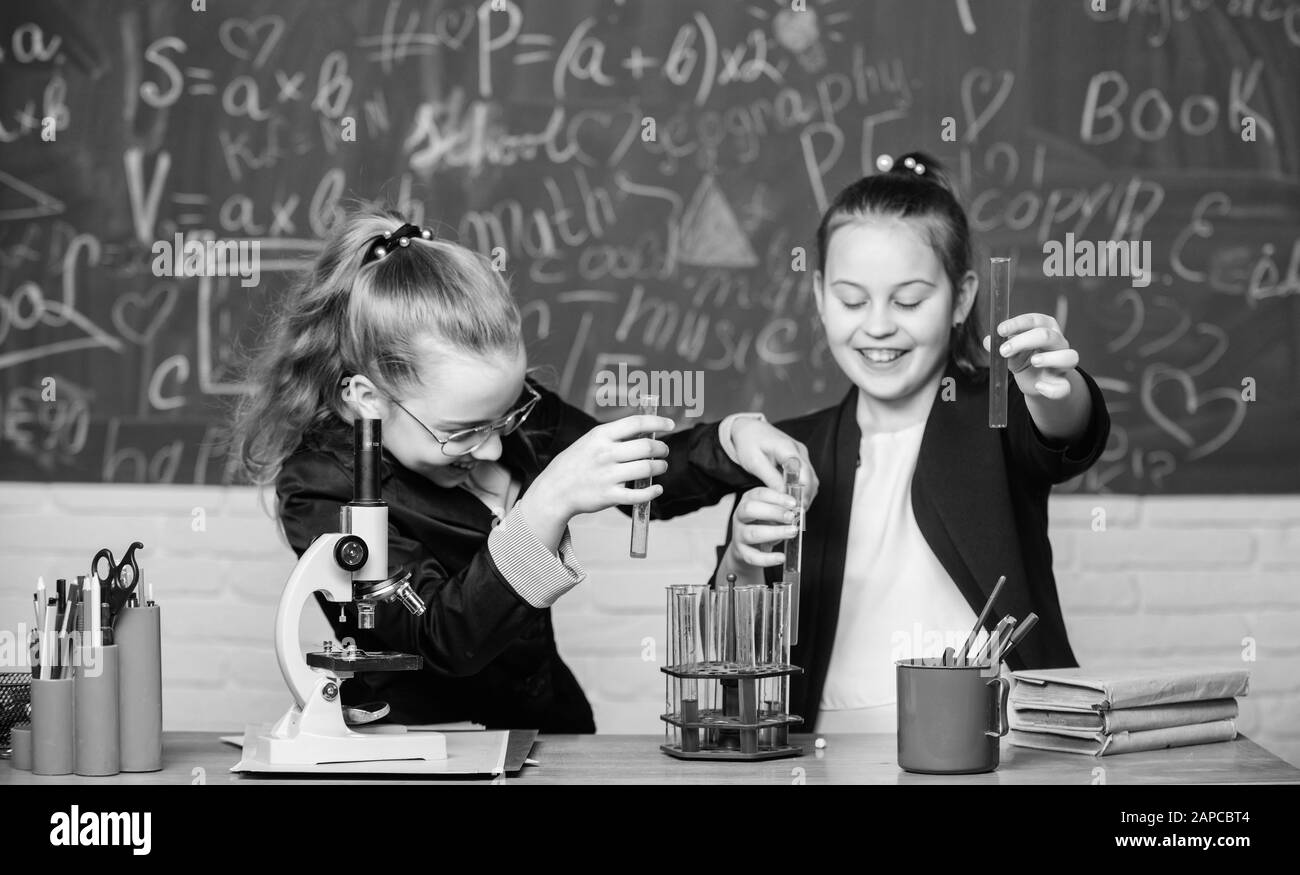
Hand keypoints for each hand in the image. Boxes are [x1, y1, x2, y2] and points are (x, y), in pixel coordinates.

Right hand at [527, 414, 673, 520]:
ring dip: (660, 467)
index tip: (670, 424)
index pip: (636, 423)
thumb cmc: (576, 463)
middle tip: (664, 450)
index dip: (657, 422)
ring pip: (647, 469)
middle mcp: (605, 454)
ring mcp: (607, 476)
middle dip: (662, 448)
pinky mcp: (609, 496)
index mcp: (600, 435)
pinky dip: (653, 491)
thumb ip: (615, 435)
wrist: (554, 490)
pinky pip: (639, 495)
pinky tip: (656, 489)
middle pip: (646, 446)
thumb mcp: (590, 441)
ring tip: (660, 467)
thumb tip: (646, 430)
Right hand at [724, 487, 800, 573]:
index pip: (760, 494)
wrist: (748, 547)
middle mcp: (740, 515)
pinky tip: (781, 557)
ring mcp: (739, 534)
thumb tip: (801, 501)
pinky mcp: (741, 552)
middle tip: (791, 517)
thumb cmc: (764, 523)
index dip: (777, 497)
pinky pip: (753, 557)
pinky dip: (768, 558)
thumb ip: (784, 503)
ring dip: (775, 532)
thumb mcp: (774, 509)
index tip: (793, 503)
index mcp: (749, 500)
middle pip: (750, 509)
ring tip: (792, 532)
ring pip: (752, 533)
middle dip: (773, 512)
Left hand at [729, 417, 818, 505]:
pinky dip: (803, 490)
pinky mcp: (800, 459)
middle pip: (810, 477)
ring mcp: (801, 454)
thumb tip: (783, 495)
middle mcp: (798, 450)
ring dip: (806, 495)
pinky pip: (807, 477)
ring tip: (795, 511)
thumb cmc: (749, 443)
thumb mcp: (754, 462)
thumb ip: (770, 478)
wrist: (748, 429)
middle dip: (805, 497)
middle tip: (796, 514)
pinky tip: (794, 501)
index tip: (797, 506)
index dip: (802, 490)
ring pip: (811, 478)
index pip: (801, 471)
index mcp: (786, 447)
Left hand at [985, 313, 1078, 400]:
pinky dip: (1052, 389)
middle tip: (1003, 350)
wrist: (1035, 382)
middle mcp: (1059, 343)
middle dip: (1023, 341)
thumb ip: (999, 345)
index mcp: (1045, 328)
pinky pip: (1064, 387)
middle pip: (1047, 336)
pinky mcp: (1063, 383)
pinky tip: (1039, 386)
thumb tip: (988, 341)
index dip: (1018, 323)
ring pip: (1069, 357)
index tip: (1000, 330)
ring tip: (1033, 361)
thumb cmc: (1024, 359)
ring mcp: (1064, 363)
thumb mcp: (1010, 351)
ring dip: (1050, 358)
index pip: (1035, 320)